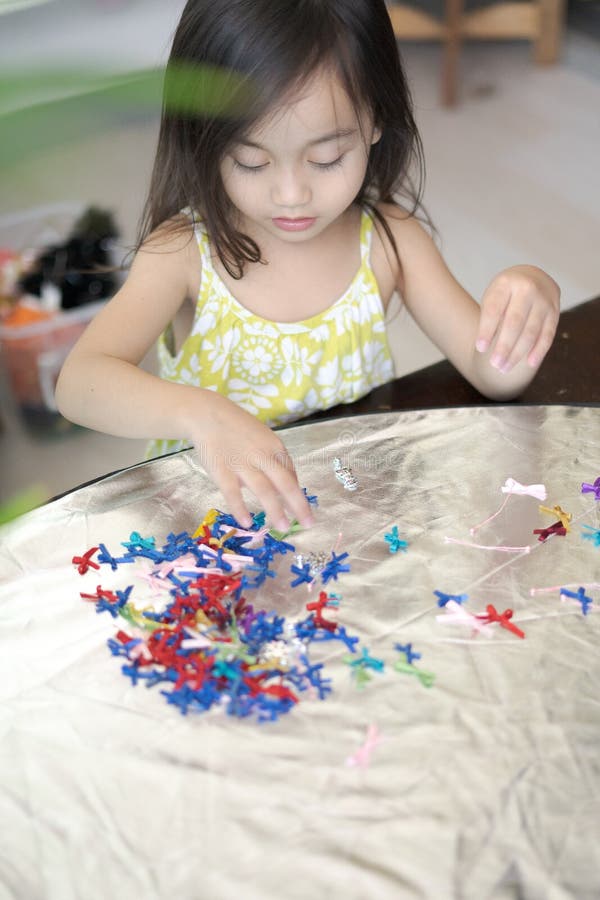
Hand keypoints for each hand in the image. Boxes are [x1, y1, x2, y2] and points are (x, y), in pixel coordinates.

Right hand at [186, 391, 313, 532]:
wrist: (206, 414)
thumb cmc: (236, 428)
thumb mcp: (261, 437)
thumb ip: (271, 460)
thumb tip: (282, 485)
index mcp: (274, 446)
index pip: (291, 473)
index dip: (297, 493)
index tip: (301, 508)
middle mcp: (262, 455)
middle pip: (285, 483)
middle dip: (298, 505)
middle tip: (308, 523)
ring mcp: (242, 464)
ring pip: (263, 490)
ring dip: (275, 511)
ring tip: (283, 528)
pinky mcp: (222, 471)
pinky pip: (233, 493)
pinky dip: (240, 508)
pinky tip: (247, 523)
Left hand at [475, 265, 559, 373]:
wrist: (531, 277)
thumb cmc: (506, 293)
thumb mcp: (494, 297)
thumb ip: (492, 317)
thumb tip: (489, 347)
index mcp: (506, 283)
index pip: (494, 310)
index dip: (487, 330)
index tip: (480, 348)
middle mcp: (527, 289)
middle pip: (514, 322)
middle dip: (504, 346)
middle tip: (494, 364)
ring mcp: (543, 300)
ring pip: (531, 331)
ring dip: (518, 353)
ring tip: (504, 368)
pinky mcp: (555, 311)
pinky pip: (548, 334)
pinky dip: (539, 350)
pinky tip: (530, 363)